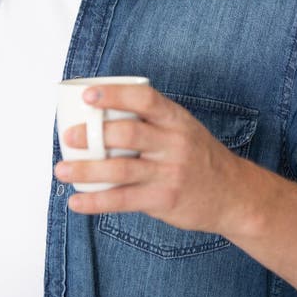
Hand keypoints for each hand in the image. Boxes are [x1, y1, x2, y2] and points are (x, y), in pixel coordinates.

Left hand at [54, 83, 241, 234]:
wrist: (234, 195)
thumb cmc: (200, 157)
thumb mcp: (183, 129)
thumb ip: (150, 122)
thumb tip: (98, 116)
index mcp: (176, 119)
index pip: (144, 99)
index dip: (114, 94)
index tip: (88, 95)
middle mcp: (174, 143)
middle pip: (129, 133)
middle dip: (93, 134)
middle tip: (69, 136)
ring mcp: (169, 172)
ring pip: (121, 169)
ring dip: (86, 170)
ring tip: (62, 170)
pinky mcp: (164, 199)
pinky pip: (124, 200)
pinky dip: (96, 202)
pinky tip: (76, 202)